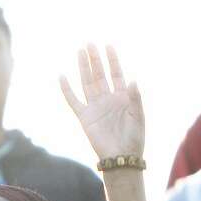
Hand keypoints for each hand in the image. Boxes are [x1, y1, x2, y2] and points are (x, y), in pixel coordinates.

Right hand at [60, 44, 145, 159]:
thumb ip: (135, 99)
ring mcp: (95, 107)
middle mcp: (107, 100)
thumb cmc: (134, 139)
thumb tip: (132, 81)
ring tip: (80, 52)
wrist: (121, 157)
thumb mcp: (138, 117)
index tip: (108, 46)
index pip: (116, 74)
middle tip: (90, 43)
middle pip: (99, 75)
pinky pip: (73, 101)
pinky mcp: (84, 118)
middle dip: (95, 60)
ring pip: (87, 83)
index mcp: (121, 98)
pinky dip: (67, 90)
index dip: (112, 61)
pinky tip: (62, 77)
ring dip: (84, 68)